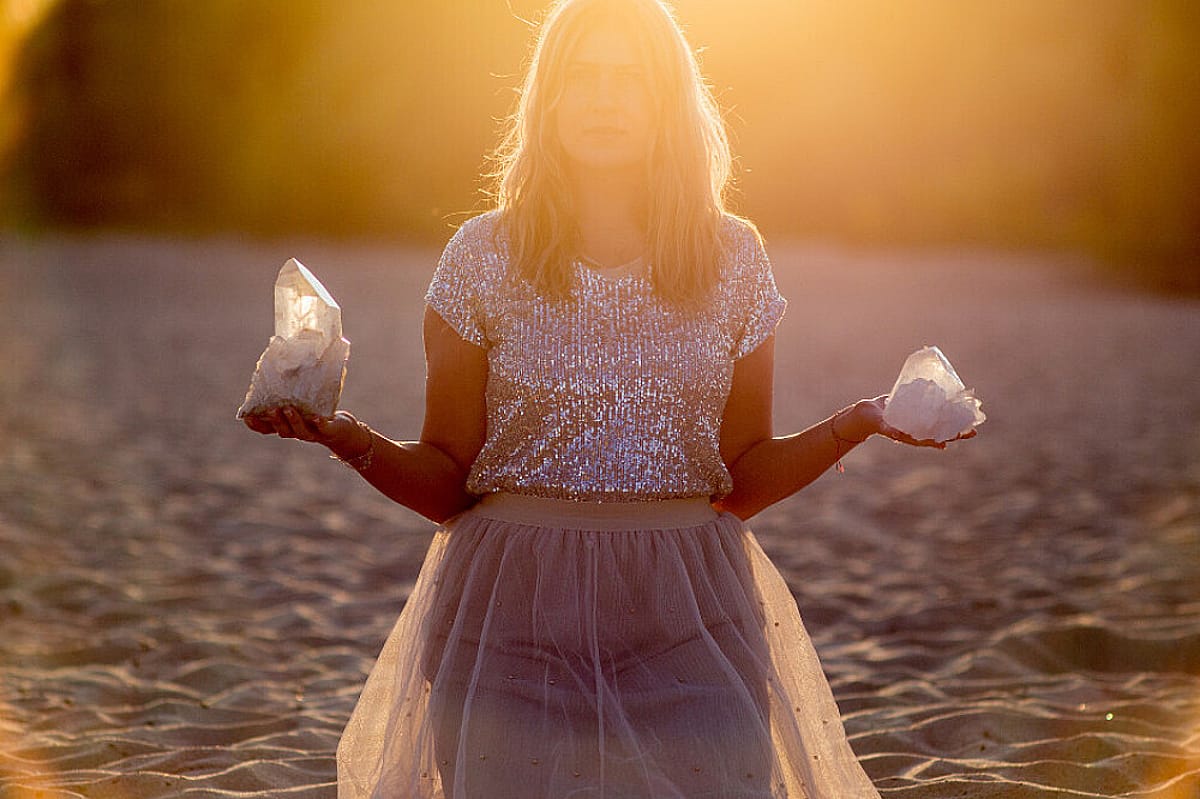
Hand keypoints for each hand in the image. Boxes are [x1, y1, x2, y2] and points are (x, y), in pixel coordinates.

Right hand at [243, 406, 366, 454]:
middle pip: (283, 431)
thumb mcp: (301, 404)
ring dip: (293, 421)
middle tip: (271, 410)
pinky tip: (316, 418)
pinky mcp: (329, 431)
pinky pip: (323, 429)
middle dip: (276, 421)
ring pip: (301, 431)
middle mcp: (297, 432)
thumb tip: (280, 369)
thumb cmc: (317, 413)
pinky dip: (319, 424)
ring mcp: (313, 433)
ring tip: (289, 409)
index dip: (257, 425)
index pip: (268, 429)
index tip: (246, 417)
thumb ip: (290, 395)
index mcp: (287, 426)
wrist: (342, 430)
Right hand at [848, 396, 976, 449]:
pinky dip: (942, 406)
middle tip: (974, 431)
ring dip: (953, 419)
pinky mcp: (917, 409)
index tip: (954, 441)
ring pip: (939, 420)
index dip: (943, 440)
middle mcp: (917, 428)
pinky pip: (932, 409)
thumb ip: (889, 430)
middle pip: (940, 431)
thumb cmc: (872, 422)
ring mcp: (918, 419)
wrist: (867, 413)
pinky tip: (953, 401)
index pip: (930, 439)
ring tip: (969, 416)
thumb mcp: (881, 425)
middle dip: (956, 431)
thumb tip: (898, 435)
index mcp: (911, 435)